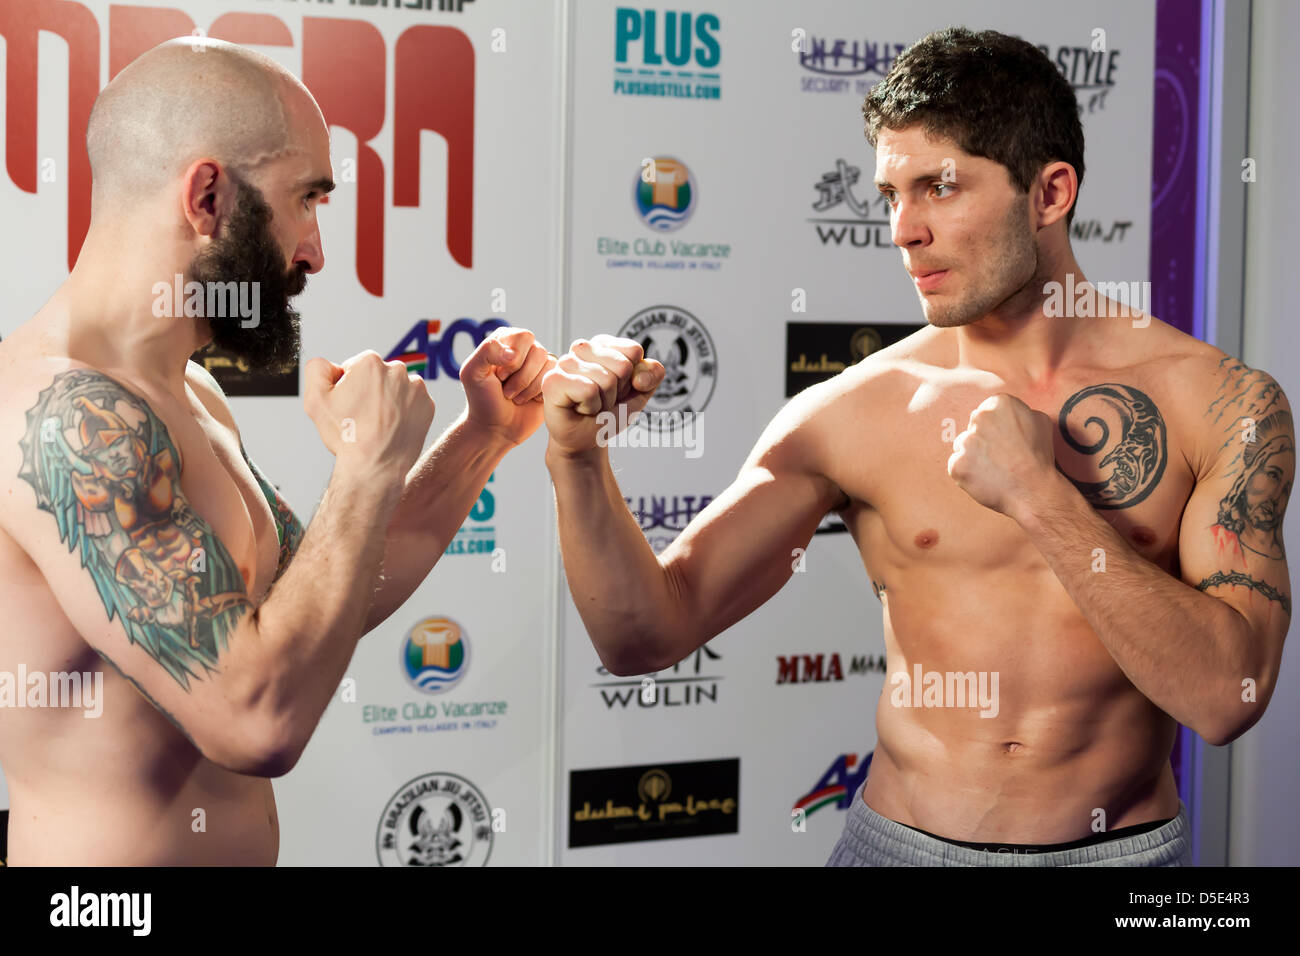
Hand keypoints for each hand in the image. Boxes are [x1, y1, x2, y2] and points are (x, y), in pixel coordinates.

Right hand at [303, 351, 435, 475]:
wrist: (374, 466)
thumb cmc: (345, 435)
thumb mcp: (315, 399)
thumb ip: (317, 368)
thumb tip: (331, 365)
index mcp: (370, 362)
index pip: (354, 367)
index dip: (347, 387)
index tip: (348, 406)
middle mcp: (398, 370)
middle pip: (377, 376)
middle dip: (369, 391)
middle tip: (362, 417)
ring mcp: (416, 388)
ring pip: (396, 389)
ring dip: (388, 400)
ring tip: (377, 423)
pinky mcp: (428, 406)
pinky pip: (412, 403)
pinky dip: (403, 412)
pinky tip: (392, 427)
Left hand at [458, 326, 554, 446]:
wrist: (495, 427)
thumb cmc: (482, 400)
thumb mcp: (472, 373)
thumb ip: (486, 352)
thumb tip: (513, 354)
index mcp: (506, 339)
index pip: (523, 337)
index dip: (513, 359)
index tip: (499, 376)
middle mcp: (525, 348)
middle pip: (538, 351)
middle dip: (521, 376)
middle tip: (506, 390)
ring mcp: (539, 364)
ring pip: (548, 365)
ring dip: (528, 387)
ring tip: (514, 396)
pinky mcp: (549, 380)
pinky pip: (555, 379)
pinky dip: (538, 393)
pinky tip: (527, 399)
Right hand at [541, 335, 665, 455]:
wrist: (585, 440)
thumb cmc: (607, 414)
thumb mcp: (640, 393)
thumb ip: (653, 374)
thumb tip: (640, 375)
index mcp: (602, 344)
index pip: (634, 351)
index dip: (633, 378)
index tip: (617, 389)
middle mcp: (582, 348)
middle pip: (623, 366)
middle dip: (618, 392)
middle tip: (601, 400)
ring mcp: (565, 362)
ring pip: (606, 380)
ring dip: (603, 403)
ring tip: (589, 405)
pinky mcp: (552, 380)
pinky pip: (589, 391)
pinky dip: (590, 407)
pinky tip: (578, 408)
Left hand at [947, 393, 1057, 518]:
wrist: (1033, 490)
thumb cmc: (1038, 458)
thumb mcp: (1041, 422)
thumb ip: (1021, 412)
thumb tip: (1010, 414)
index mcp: (1000, 404)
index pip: (987, 411)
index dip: (996, 428)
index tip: (1003, 440)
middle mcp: (980, 418)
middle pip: (972, 427)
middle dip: (982, 440)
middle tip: (1000, 456)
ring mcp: (966, 441)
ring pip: (962, 446)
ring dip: (973, 456)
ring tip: (994, 468)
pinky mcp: (957, 463)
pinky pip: (956, 465)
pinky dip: (967, 473)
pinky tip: (985, 478)